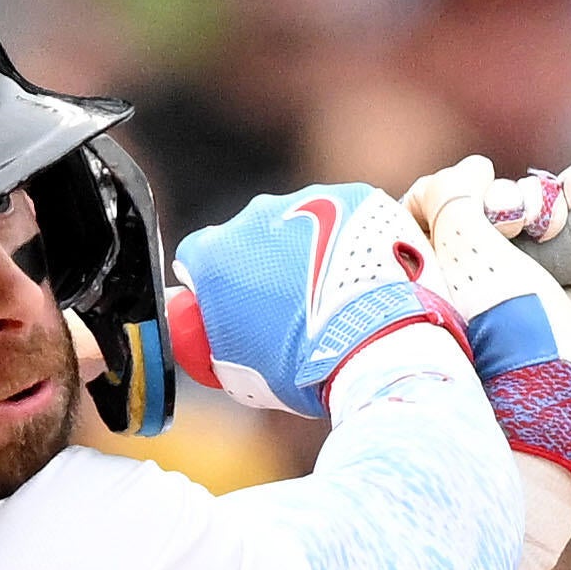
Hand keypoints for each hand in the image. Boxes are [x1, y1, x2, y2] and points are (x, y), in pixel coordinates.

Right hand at [170, 182, 453, 420]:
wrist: (374, 348)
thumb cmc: (303, 370)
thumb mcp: (239, 371)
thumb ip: (220, 339)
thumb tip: (222, 336)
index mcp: (215, 254)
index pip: (196, 257)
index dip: (214, 282)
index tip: (233, 303)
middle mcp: (254, 216)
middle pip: (249, 235)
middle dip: (265, 262)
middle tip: (292, 305)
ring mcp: (308, 201)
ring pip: (301, 222)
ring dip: (312, 249)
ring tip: (339, 294)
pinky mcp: (355, 198)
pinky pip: (347, 216)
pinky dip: (353, 241)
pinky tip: (369, 277)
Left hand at [407, 159, 570, 502]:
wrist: (558, 404)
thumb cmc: (497, 331)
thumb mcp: (460, 253)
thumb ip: (452, 197)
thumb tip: (476, 169)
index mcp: (440, 280)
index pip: (440, 211)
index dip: (460, 187)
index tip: (479, 186)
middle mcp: (487, 284)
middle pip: (499, 208)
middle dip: (518, 192)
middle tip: (526, 209)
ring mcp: (537, 289)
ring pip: (545, 215)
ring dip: (557, 190)